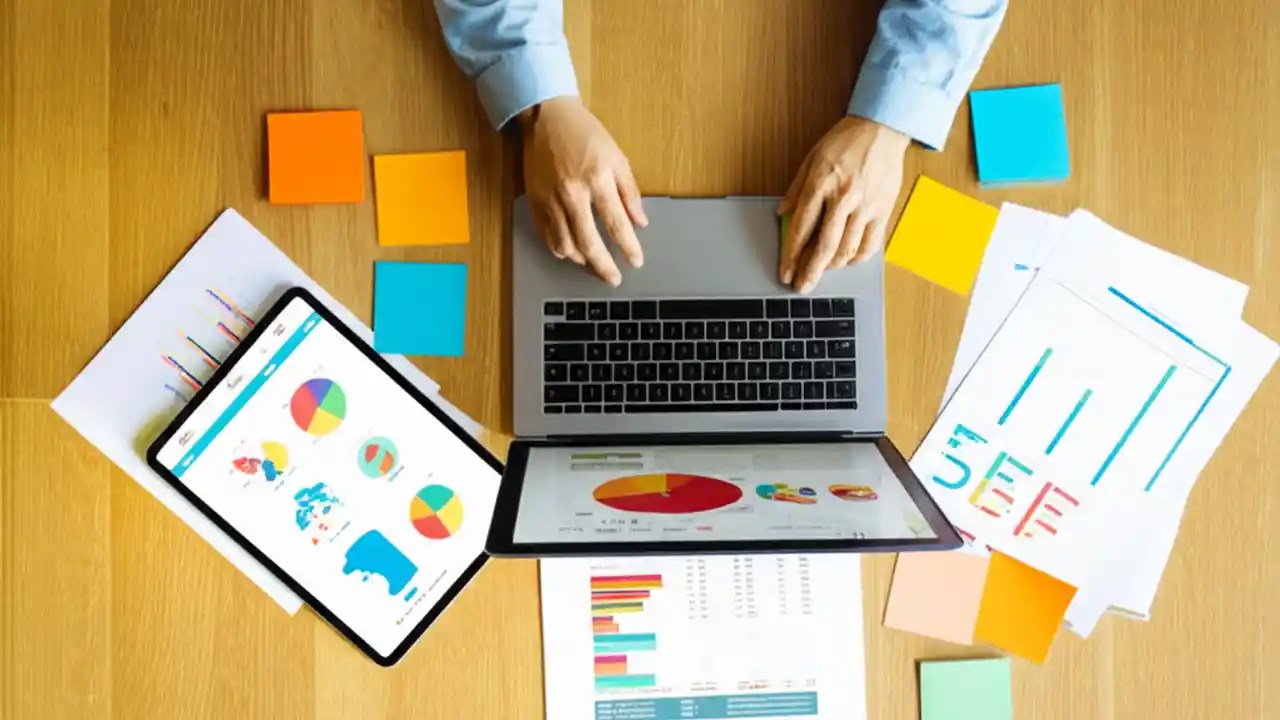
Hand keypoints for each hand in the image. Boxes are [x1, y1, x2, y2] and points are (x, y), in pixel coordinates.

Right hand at [519, 97, 647, 286]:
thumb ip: (629, 192)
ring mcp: (549, 199)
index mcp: (597, 179)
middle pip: (588, 242)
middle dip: (603, 266)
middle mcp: (571, 193)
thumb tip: (640, 222)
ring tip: (593, 263)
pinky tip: (570, 251)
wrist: (546, 117)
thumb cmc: (585, 135)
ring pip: (564, 244)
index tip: (635, 261)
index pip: (616, 224)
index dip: (628, 247)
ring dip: (581, 259)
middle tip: (614, 279)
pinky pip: (546, 235)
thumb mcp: (616, 158)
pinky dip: (559, 248)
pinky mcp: (534, 201)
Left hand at [778, 116, 909, 293]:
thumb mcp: (812, 158)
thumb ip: (796, 189)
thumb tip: (781, 214)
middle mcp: (843, 197)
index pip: (801, 229)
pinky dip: (857, 257)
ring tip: (822, 271)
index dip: (791, 255)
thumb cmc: (845, 141)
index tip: (786, 272)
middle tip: (802, 287)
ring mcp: (866, 205)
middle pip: (824, 246)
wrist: (882, 128)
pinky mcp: (883, 209)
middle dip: (810, 271)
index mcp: (821, 184)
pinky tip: (848, 261)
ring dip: (832, 266)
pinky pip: (870, 243)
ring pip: (847, 248)